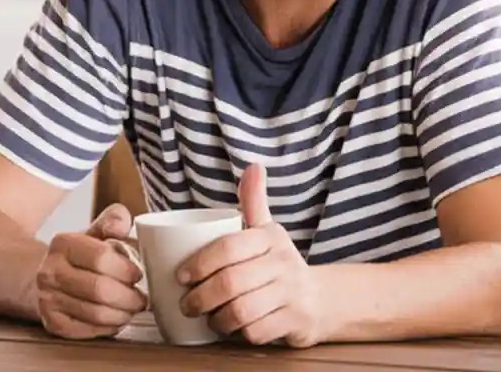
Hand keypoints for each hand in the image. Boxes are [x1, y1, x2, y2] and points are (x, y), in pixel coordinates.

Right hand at [35, 203, 146, 338]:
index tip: (139, 274)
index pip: (101, 258)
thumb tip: (122, 222)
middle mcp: (49, 272)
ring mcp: (47, 299)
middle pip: (99, 290)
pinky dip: (108, 327)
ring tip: (133, 309)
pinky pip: (86, 330)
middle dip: (129, 297)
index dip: (126, 269)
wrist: (52, 275)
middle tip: (142, 298)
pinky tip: (117, 319)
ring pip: (95, 313)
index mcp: (63, 244)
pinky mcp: (51, 322)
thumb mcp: (98, 230)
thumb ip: (113, 220)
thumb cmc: (85, 253)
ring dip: (122, 314)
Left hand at [177, 164, 321, 346]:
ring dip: (216, 319)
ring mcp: (291, 293)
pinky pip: (256, 331)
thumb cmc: (280, 264)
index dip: (199, 263)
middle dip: (200, 298)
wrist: (319, 299)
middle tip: (187, 304)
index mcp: (270, 238)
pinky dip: (238, 334)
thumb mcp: (268, 231)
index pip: (228, 247)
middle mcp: (284, 263)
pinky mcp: (294, 321)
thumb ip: (254, 202)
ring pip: (240, 311)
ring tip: (208, 318)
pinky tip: (232, 330)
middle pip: (230, 283)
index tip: (181, 276)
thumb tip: (253, 166)